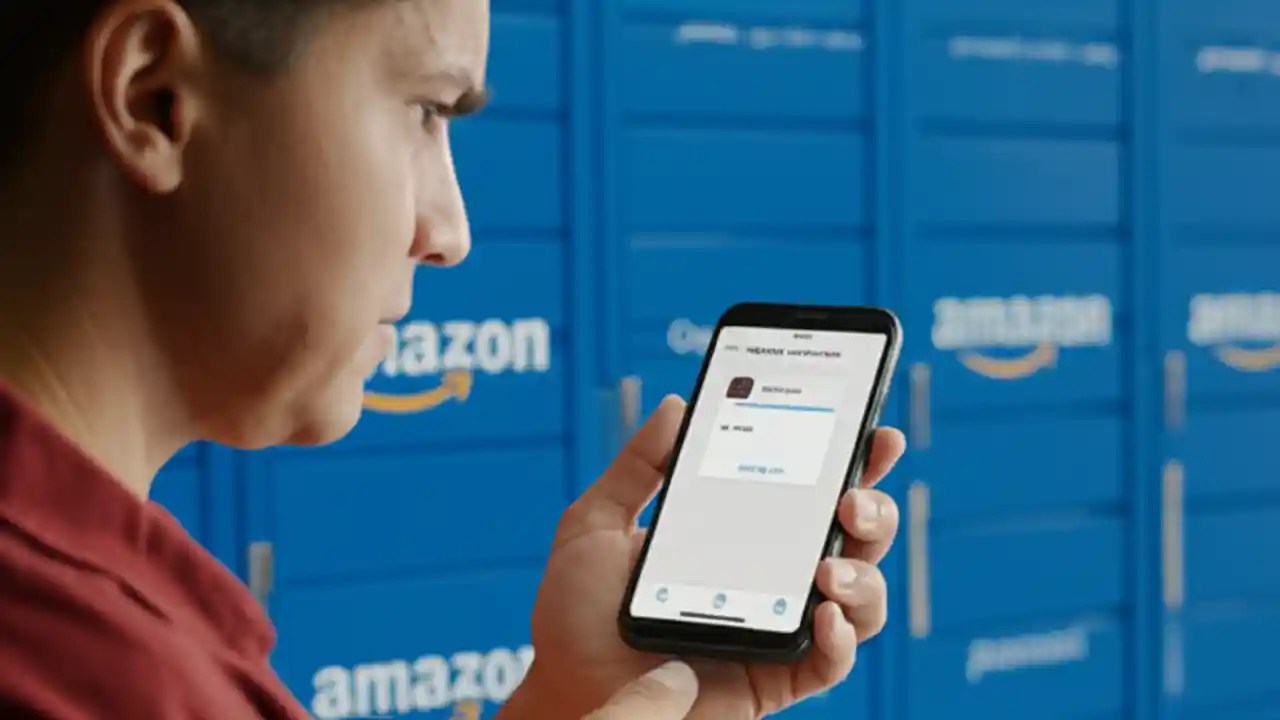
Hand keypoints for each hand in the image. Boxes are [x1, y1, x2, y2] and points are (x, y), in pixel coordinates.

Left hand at [502, 395, 905, 718]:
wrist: (565, 687)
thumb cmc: (578, 613)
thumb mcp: (596, 523)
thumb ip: (637, 466)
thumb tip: (677, 404)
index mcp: (742, 532)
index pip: (810, 490)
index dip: (854, 461)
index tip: (873, 432)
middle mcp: (774, 575)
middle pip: (853, 537)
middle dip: (873, 510)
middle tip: (851, 498)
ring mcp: (781, 625)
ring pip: (861, 598)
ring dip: (865, 574)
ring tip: (830, 567)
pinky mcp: (778, 676)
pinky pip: (833, 661)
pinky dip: (842, 638)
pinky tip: (824, 615)